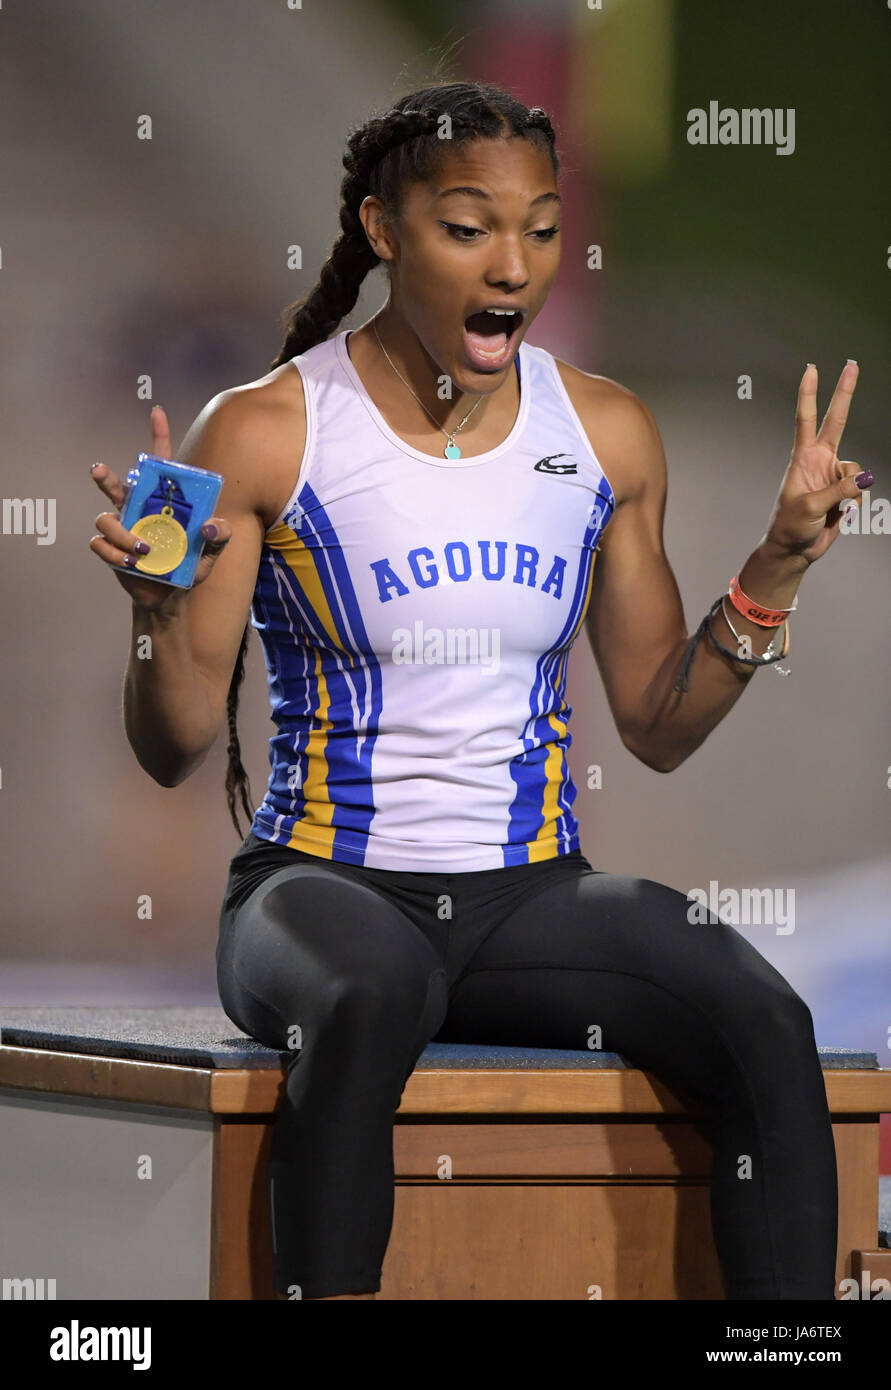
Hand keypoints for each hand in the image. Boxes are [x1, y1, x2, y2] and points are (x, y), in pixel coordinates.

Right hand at [89, 406, 231, 607]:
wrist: (171, 598)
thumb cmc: (189, 567)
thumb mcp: (212, 553)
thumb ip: (220, 537)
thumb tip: (212, 525)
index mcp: (161, 501)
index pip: (158, 463)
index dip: (158, 436)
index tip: (157, 412)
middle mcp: (137, 509)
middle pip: (114, 485)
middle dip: (105, 476)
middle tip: (98, 469)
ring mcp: (121, 528)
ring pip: (105, 519)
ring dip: (122, 535)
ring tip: (144, 552)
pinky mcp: (110, 549)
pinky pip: (101, 544)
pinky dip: (116, 555)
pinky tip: (132, 565)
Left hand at [762, 361, 872, 565]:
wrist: (795, 550)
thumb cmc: (790, 526)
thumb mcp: (810, 507)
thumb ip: (838, 490)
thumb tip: (863, 478)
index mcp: (803, 458)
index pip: (806, 419)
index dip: (809, 394)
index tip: (812, 369)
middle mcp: (819, 460)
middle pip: (836, 420)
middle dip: (844, 393)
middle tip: (852, 365)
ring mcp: (833, 474)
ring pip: (856, 469)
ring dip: (850, 489)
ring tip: (834, 507)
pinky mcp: (844, 490)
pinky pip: (859, 488)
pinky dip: (854, 502)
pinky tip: (840, 513)